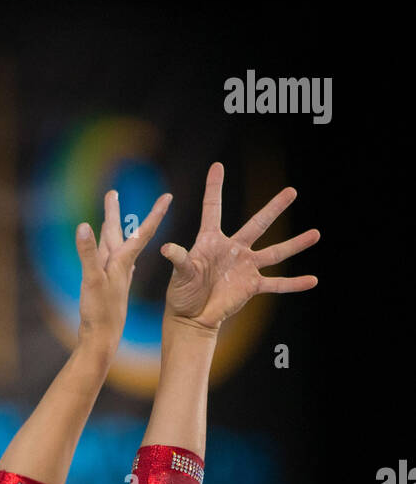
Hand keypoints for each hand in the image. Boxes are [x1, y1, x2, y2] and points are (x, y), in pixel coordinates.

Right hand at [76, 189, 171, 352]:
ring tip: (107, 216)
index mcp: (122, 262)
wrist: (102, 340)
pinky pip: (107, 263)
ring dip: (109, 230)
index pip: (142, 232)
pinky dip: (107, 253)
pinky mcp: (106, 288)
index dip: (155, 213)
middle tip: (112, 192)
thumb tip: (83, 225)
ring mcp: (113, 277)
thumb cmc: (100, 312)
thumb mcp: (92, 280)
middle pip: (119, 234)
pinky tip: (115, 254)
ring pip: (111, 247)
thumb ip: (88, 253)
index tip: (168, 196)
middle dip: (114, 213)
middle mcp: (120, 267)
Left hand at [161, 161, 319, 330]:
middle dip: (274, 208)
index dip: (214, 188)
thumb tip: (168, 248)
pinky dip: (294, 284)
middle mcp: (234, 249)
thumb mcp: (180, 275)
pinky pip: (276, 284)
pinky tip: (312, 280)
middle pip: (258, 224)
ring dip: (295, 244)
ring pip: (275, 252)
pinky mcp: (252, 286)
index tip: (217, 166)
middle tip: (292, 191)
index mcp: (211, 241)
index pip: (213, 209)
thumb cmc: (182, 293)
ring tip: (316, 234)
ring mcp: (246, 267)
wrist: (192, 317)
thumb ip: (179, 259)